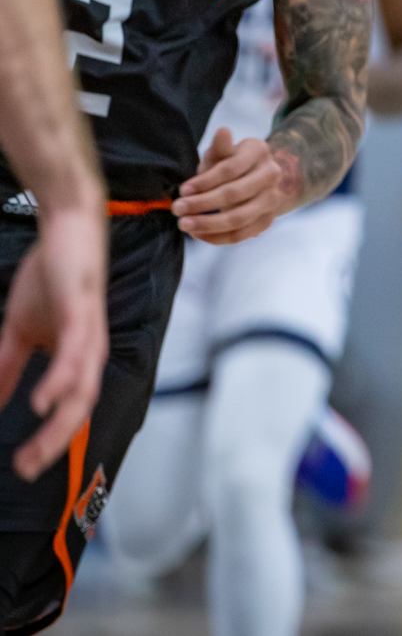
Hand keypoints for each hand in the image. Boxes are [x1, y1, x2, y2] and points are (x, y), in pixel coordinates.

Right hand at [0, 206, 106, 479]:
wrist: (67, 233)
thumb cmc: (51, 279)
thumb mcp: (21, 330)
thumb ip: (9, 365)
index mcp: (78, 359)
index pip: (68, 409)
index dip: (49, 441)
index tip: (23, 467)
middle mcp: (90, 354)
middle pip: (79, 409)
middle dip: (55, 444)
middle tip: (28, 469)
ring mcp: (90, 335)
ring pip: (82, 389)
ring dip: (60, 423)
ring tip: (37, 451)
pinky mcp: (84, 314)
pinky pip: (76, 356)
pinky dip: (61, 382)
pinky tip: (44, 402)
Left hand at [172, 128, 286, 243]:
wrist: (258, 179)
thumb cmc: (233, 164)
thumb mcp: (225, 152)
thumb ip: (221, 147)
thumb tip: (222, 131)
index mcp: (259, 151)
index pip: (230, 169)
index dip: (204, 181)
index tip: (182, 190)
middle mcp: (272, 175)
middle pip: (235, 194)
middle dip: (202, 203)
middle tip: (177, 209)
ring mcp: (273, 199)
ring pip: (239, 218)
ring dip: (208, 224)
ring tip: (185, 225)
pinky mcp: (268, 220)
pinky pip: (242, 234)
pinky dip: (218, 237)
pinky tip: (198, 234)